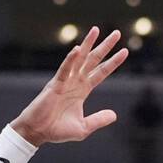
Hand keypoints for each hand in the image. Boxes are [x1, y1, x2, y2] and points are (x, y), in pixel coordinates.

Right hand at [11, 26, 128, 146]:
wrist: (38, 132)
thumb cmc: (57, 130)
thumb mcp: (83, 128)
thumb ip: (98, 120)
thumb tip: (114, 115)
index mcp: (82, 90)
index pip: (101, 73)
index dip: (113, 62)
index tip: (125, 51)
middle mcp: (75, 82)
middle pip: (93, 60)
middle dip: (105, 47)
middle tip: (116, 33)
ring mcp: (65, 81)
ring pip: (79, 59)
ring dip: (87, 44)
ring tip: (96, 30)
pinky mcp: (54, 85)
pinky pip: (64, 70)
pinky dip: (70, 60)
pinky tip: (77, 50)